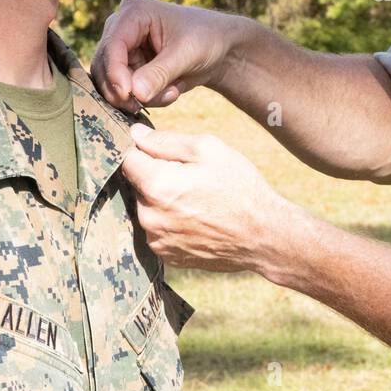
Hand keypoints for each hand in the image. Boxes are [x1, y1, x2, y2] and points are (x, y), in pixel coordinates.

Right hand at [92, 0, 247, 111]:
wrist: (220, 48)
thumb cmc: (207, 39)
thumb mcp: (186, 54)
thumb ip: (160, 73)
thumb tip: (135, 93)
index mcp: (135, 13)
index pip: (113, 45)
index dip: (115, 72)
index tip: (128, 94)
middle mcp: (122, 28)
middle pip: (103, 66)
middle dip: (125, 89)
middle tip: (144, 104)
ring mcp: (124, 49)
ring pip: (113, 83)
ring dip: (141, 96)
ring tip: (172, 93)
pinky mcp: (130, 67)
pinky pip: (127, 92)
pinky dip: (148, 98)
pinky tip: (171, 91)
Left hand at [121, 123, 304, 273]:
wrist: (263, 236)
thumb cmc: (240, 187)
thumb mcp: (209, 150)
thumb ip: (166, 141)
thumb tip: (135, 135)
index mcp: (156, 185)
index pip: (127, 158)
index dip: (143, 150)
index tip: (161, 152)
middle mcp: (149, 216)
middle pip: (137, 185)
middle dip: (155, 176)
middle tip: (190, 177)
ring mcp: (156, 240)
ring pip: (147, 208)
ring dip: (162, 200)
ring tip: (196, 200)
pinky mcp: (166, 255)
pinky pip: (158, 230)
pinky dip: (170, 222)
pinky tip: (197, 218)